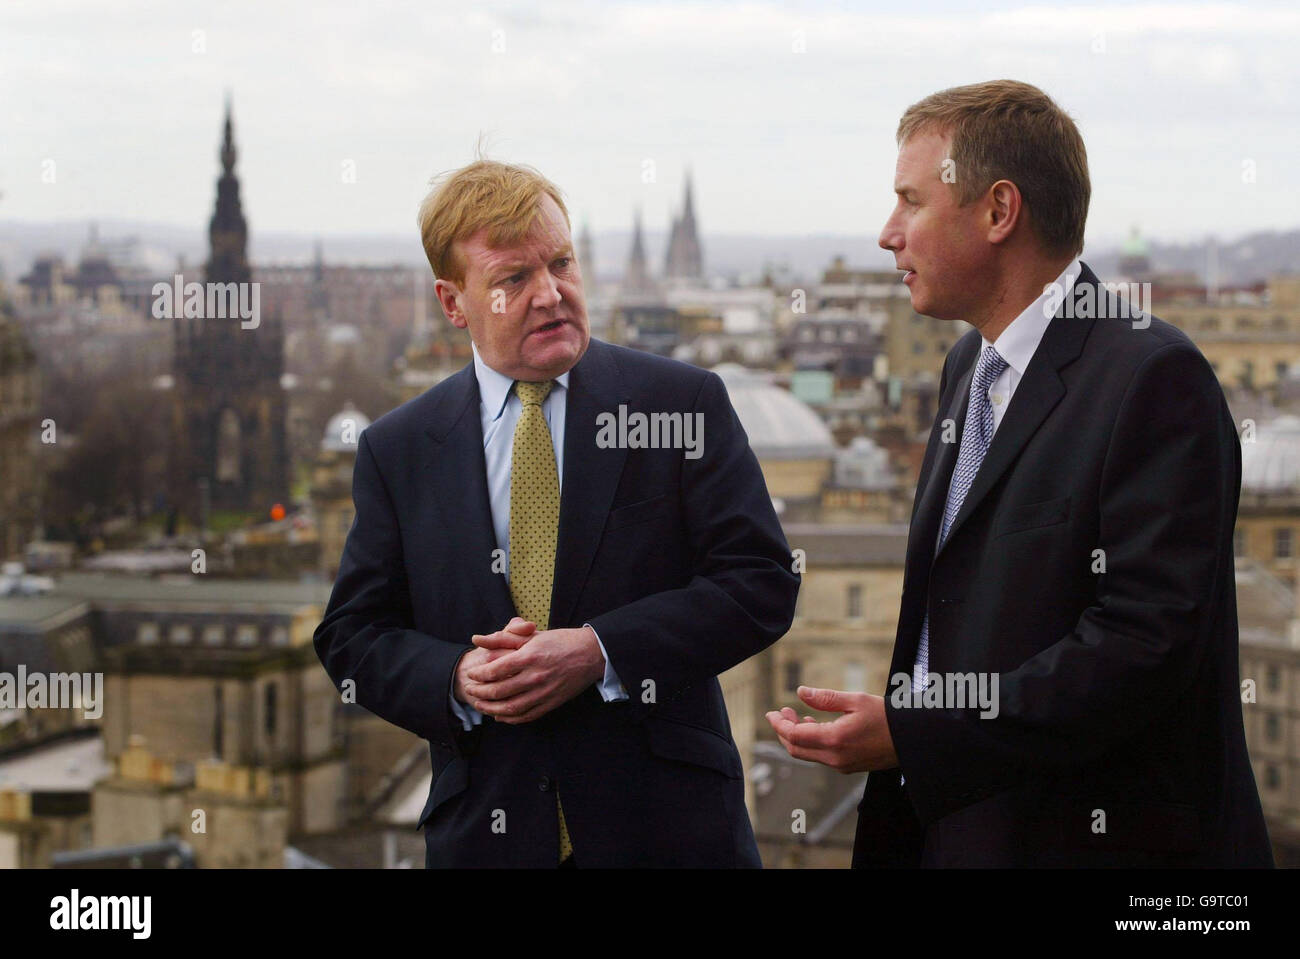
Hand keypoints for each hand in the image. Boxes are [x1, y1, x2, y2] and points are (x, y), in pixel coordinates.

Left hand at [463, 625, 604, 723]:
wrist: (591, 654)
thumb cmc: (561, 641)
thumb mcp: (531, 635)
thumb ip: (502, 638)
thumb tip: (476, 639)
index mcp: (529, 657)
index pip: (494, 671)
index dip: (478, 675)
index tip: (470, 674)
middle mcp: (535, 676)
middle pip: (498, 691)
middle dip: (479, 693)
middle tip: (470, 691)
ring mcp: (544, 692)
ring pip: (510, 708)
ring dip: (490, 709)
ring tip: (479, 705)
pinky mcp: (551, 703)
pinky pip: (526, 716)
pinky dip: (509, 719)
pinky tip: (499, 715)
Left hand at [765, 686, 898, 772]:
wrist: (912, 739)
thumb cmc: (886, 716)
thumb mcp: (855, 700)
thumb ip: (825, 698)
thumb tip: (800, 692)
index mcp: (835, 740)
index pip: (794, 736)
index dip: (779, 724)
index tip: (771, 713)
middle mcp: (835, 758)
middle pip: (796, 749)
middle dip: (784, 731)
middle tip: (781, 712)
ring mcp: (841, 766)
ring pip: (807, 755)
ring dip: (797, 737)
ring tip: (796, 716)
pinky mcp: (848, 767)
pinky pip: (820, 757)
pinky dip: (810, 743)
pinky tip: (814, 726)